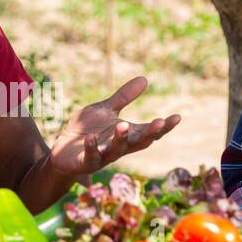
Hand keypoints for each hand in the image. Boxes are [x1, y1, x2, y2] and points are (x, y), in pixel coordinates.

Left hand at [47, 76, 179, 176]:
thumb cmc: (88, 130)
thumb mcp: (106, 110)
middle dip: (150, 133)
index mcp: (127, 135)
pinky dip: (91, 147)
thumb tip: (145, 78)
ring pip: (116, 150)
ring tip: (123, 125)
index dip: (164, 127)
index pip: (149, 132)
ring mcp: (103, 156)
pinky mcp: (85, 162)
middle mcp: (119, 148)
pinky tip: (90, 137)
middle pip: (139, 143)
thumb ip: (124, 98)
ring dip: (121, 139)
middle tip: (160, 122)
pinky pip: (90, 156)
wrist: (63, 150)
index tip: (177, 117)